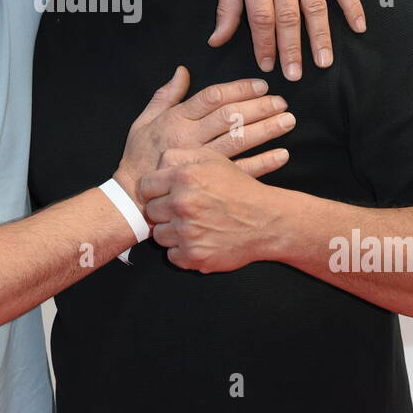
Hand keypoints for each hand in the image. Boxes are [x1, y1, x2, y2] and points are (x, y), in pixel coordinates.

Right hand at [113, 66, 294, 205]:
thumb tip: (182, 71)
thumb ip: (165, 95)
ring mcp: (201, 161)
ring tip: (288, 121)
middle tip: (282, 101)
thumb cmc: (137, 156)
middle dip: (259, 107)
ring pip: (239, 140)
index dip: (239, 89)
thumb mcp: (144, 120)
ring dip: (266, 130)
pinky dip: (263, 163)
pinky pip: (240, 171)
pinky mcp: (209, 182)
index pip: (212, 97)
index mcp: (177, 119)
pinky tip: (281, 154)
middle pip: (230, 116)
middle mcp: (190, 137)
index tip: (261, 85)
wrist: (133, 196)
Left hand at [138, 146, 285, 273]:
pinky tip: (200, 240)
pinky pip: (172, 255)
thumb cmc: (239, 189)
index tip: (165, 194)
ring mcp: (187, 232)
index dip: (154, 190)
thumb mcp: (213, 159)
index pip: (145, 186)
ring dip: (173, 232)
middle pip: (151, 211)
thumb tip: (155, 166)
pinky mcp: (194, 256)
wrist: (267, 222)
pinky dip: (183, 251)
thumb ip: (179, 156)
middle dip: (164, 211)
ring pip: (159, 235)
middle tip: (185, 210)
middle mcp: (183, 204)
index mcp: (185, 177)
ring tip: (195, 225)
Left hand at [214, 0, 365, 78]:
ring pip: (316, 5)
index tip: (268, 65)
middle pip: (289, 16)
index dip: (265, 44)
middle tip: (295, 75)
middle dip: (292, 49)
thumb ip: (227, 6)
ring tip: (324, 62)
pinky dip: (353, 6)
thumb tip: (217, 40)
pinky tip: (358, 28)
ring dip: (321, 36)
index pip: (261, 17)